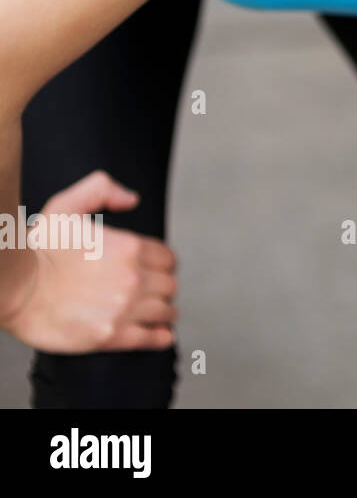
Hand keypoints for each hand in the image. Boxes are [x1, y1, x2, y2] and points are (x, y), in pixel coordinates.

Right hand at [0, 170, 178, 353]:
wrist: (13, 288)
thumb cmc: (38, 250)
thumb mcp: (66, 206)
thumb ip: (101, 190)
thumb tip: (132, 199)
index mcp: (128, 247)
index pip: (167, 257)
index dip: (163, 263)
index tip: (156, 269)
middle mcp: (132, 278)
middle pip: (169, 284)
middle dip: (164, 286)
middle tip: (156, 291)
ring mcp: (123, 308)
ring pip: (164, 310)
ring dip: (165, 310)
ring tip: (161, 312)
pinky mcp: (110, 335)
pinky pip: (149, 337)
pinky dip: (160, 336)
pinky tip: (163, 334)